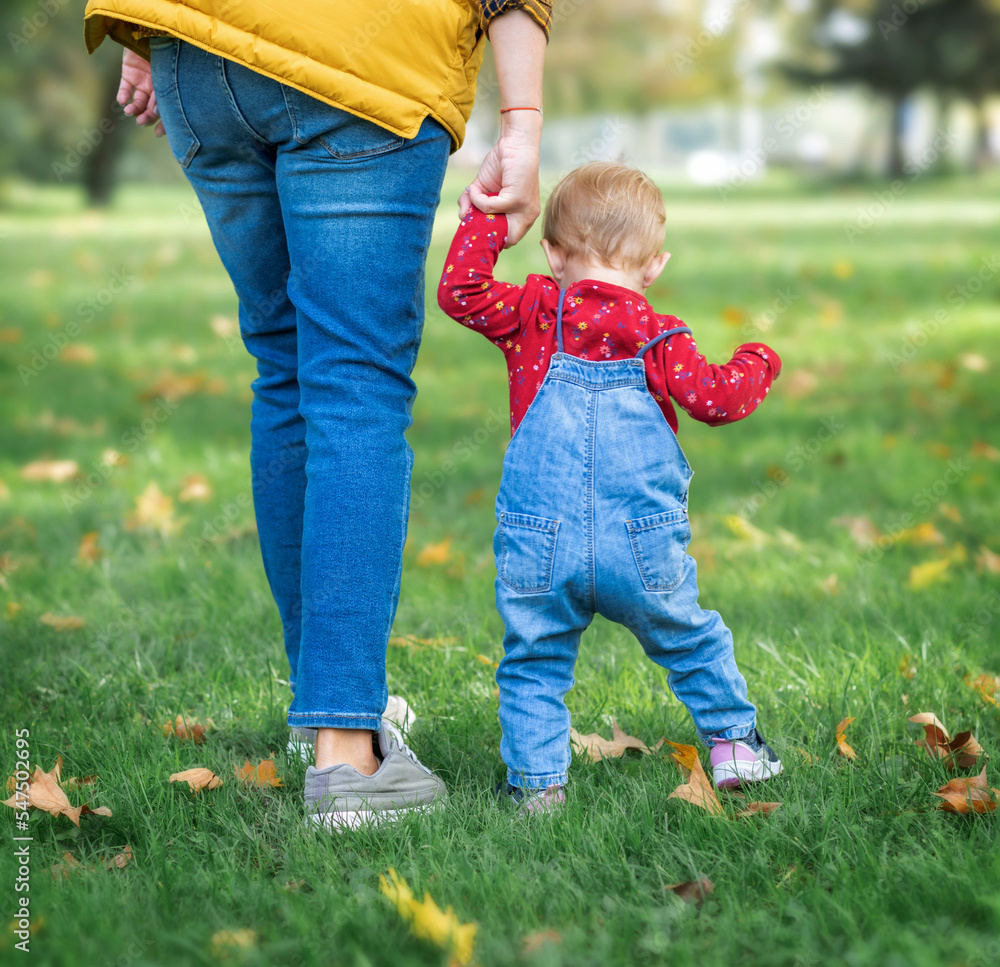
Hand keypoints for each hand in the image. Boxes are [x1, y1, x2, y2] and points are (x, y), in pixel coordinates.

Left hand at [117, 48, 164, 136]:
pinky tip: (122, 101)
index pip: (168, 110)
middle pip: (152, 108)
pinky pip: (125, 89)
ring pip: (138, 101)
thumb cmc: (167, 48)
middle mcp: (158, 86)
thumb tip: (159, 112)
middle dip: (147, 117)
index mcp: (172, 87)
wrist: (149, 27)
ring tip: (130, 112)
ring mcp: (143, 80)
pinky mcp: (128, 73)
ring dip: (135, 109)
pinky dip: (123, 96)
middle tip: (141, 122)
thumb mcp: (170, 71)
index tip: (159, 134)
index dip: (165, 124)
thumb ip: (166, 90)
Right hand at [459, 112, 541, 245]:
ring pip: (495, 225)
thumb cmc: (502, 164)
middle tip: (471, 219)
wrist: (515, 140)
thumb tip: (462, 217)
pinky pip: (489, 207)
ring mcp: (525, 209)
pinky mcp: (517, 200)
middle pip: (507, 241)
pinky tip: (475, 188)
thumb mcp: (483, 189)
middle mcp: (528, 215)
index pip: (510, 239)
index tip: (475, 226)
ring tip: (473, 196)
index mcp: (524, 216)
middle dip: (485, 232)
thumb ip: (472, 203)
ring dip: (478, 212)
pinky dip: (477, 199)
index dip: (491, 237)